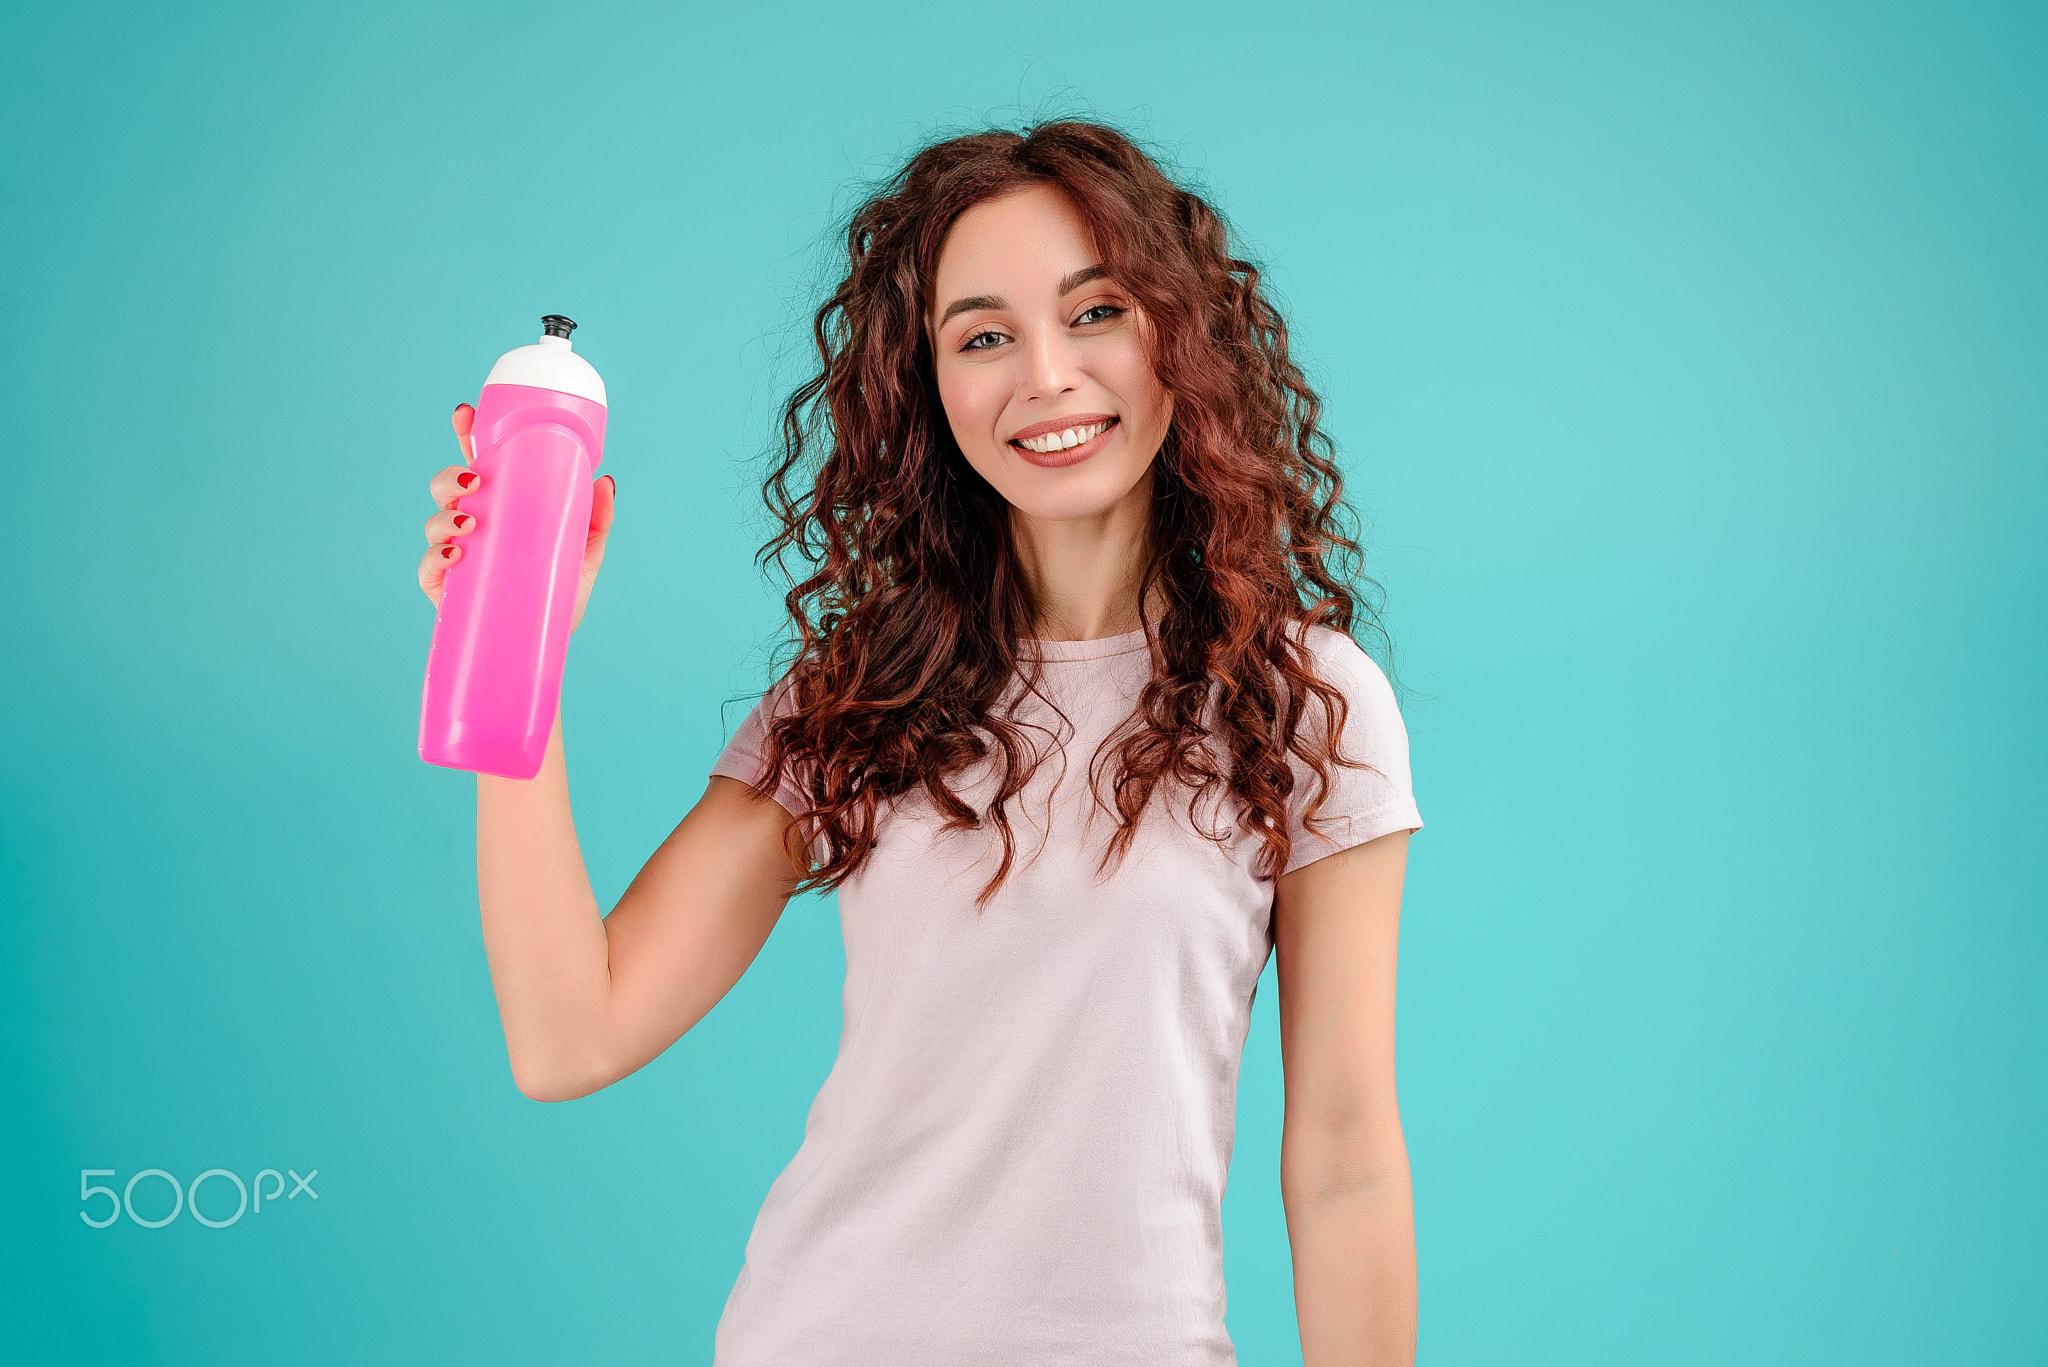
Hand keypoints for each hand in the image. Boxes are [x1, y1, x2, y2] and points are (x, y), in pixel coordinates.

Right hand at [418, 403, 617, 631]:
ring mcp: (456, 555)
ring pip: (434, 522)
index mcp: (501, 506)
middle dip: (448, 476)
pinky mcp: (446, 589)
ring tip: (471, 521)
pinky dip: (435, 558)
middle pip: (447, 488)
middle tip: (471, 478)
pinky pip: (428, 568)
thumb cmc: (561, 590)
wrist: (549, 642)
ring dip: (445, 516)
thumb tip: (605, 482)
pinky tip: (455, 554)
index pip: (477, 463)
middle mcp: (473, 525)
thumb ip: (597, 518)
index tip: (464, 413)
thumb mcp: (585, 550)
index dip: (466, 435)